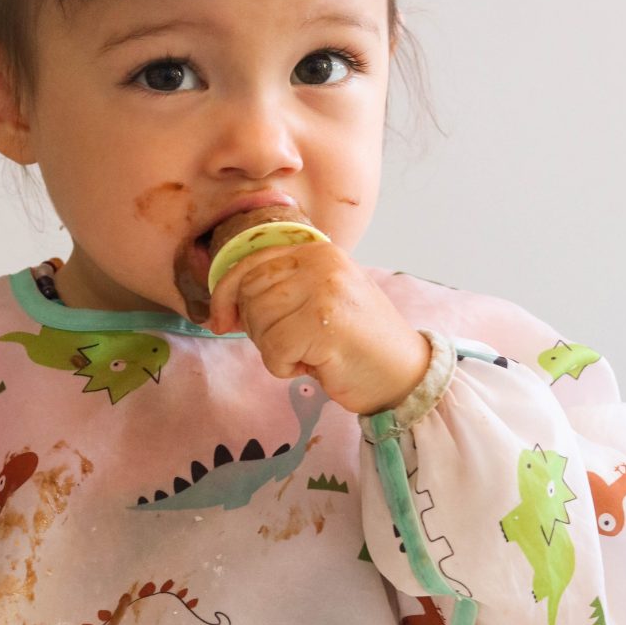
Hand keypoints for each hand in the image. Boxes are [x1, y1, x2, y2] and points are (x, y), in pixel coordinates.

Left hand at [207, 240, 430, 414]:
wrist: (405, 374)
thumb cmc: (358, 342)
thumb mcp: (322, 297)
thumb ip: (282, 287)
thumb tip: (224, 301)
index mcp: (319, 250)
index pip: (250, 261)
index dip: (225, 293)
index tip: (220, 320)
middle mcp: (322, 263)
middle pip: (250, 293)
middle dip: (256, 327)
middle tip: (290, 343)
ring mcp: (324, 292)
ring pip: (259, 323)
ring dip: (274, 350)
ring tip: (308, 352)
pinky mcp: (323, 326)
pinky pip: (273, 351)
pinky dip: (285, 368)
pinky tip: (314, 366)